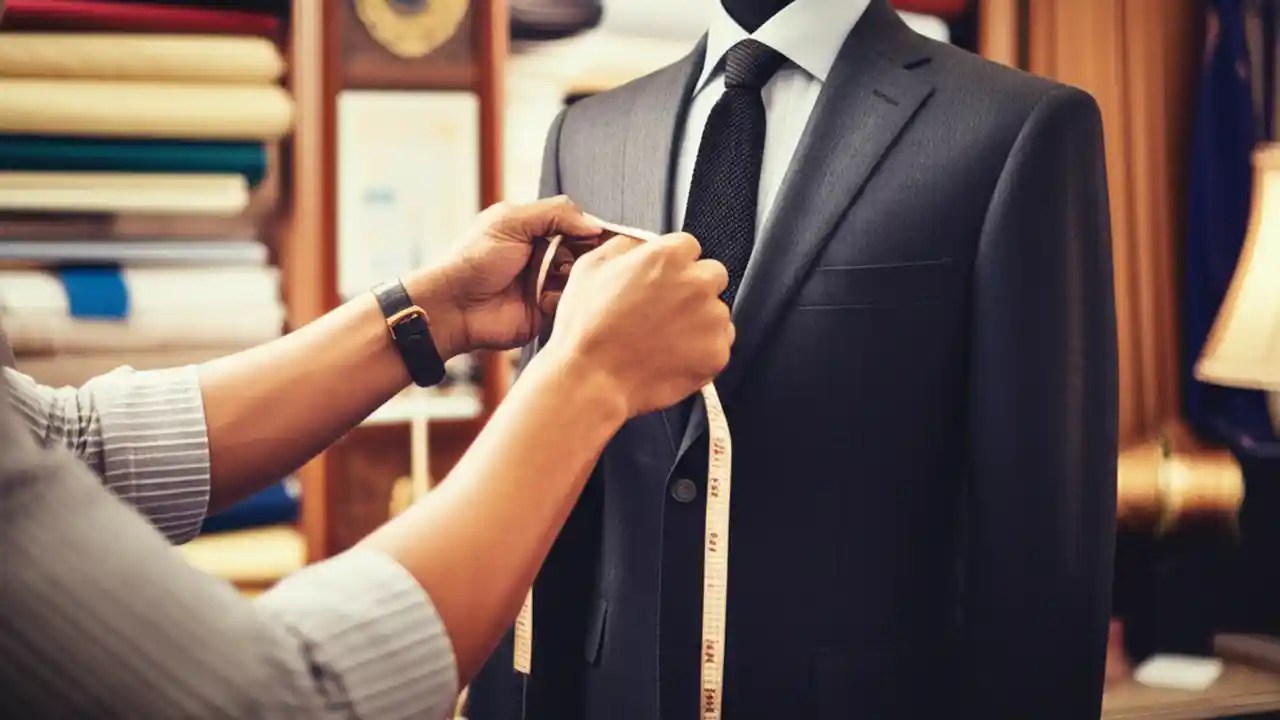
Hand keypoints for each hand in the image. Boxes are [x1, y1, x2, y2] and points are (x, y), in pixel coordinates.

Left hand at [404, 196, 601, 357]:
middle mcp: (546, 256)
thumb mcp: (511, 221)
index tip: (598, 237)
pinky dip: (562, 301)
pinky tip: (542, 300)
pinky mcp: (547, 311)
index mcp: (538, 230)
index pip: (579, 226)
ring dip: (571, 278)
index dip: (592, 231)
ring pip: (582, 279)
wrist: (455, 306)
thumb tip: (593, 224)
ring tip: (549, 279)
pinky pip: (571, 305)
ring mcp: (548, 284)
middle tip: (564, 260)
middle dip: (582, 255)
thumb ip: (554, 213)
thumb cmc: (474, 259)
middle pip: (586, 253)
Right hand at [539, 232, 733, 417]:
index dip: (673, 265)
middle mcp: (696, 283)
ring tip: (663, 338)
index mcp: (668, 257)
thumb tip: (641, 244)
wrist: (590, 380)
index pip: (689, 247)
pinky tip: (672, 355)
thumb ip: (625, 246)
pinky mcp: (717, 353)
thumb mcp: (590, 267)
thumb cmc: (586, 328)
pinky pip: (719, 345)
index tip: (662, 281)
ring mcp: (711, 320)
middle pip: (712, 275)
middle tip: (665, 310)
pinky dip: (702, 350)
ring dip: (699, 320)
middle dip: (694, 288)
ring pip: (717, 312)